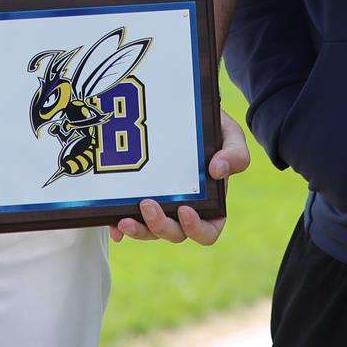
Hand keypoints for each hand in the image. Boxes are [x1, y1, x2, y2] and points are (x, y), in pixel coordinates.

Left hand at [108, 113, 249, 244]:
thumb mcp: (231, 136)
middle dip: (160, 226)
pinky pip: (129, 218)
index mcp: (210, 205)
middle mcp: (184, 211)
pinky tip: (112, 222)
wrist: (185, 112)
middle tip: (148, 205)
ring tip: (124, 219)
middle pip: (174, 234)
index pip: (207, 232)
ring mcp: (161, 207)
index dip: (196, 229)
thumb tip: (218, 170)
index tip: (184, 210)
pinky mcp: (138, 198)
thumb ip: (235, 153)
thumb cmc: (213, 130)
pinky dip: (119, 226)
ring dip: (138, 230)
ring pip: (149, 231)